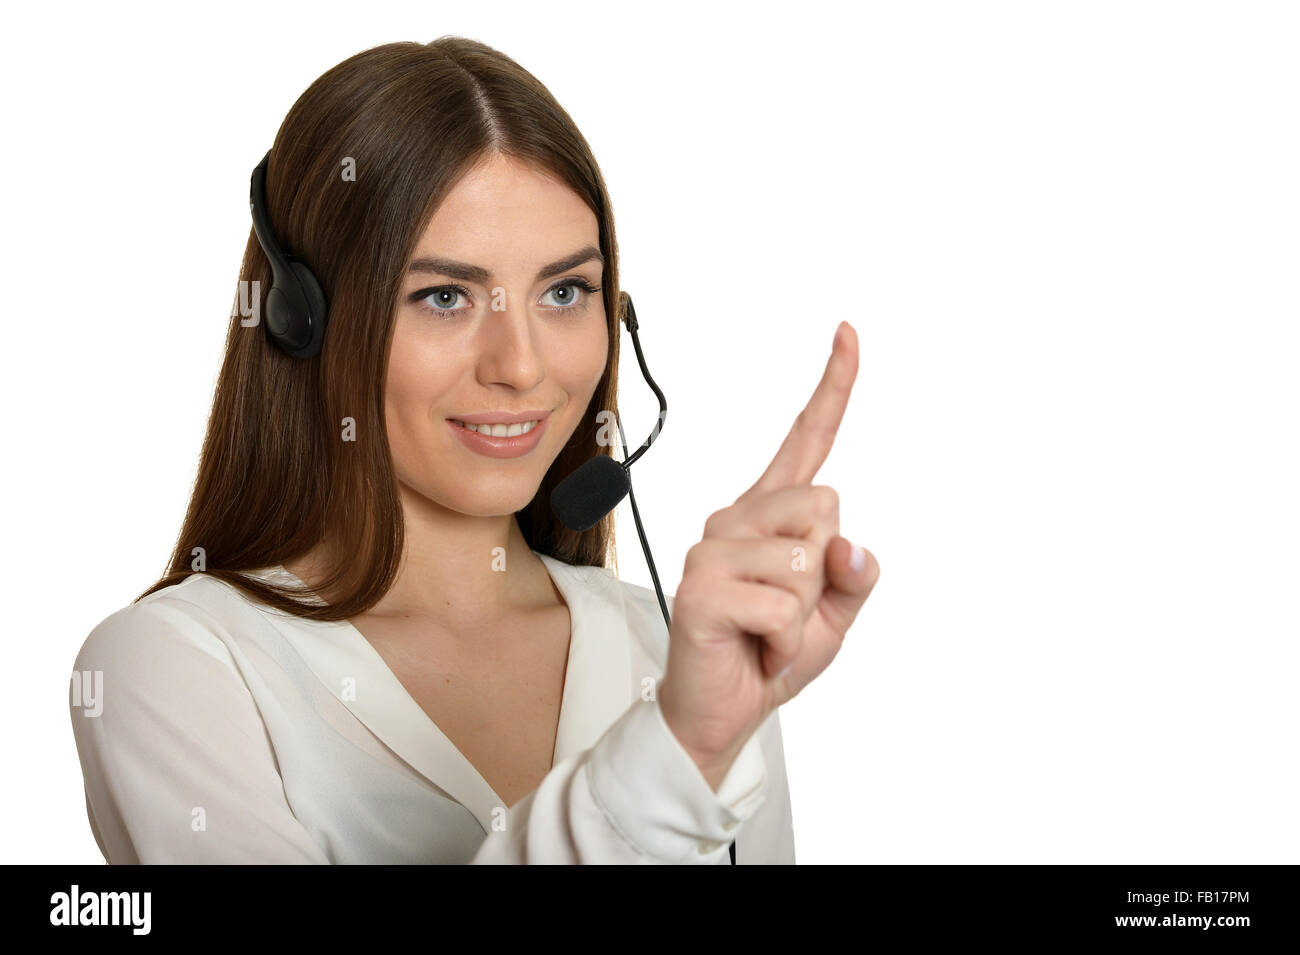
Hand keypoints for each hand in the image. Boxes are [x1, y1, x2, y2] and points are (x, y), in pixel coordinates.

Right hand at [659, 321, 880, 789]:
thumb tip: (849, 544)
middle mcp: (735, 517)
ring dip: (804, 616)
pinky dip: (786, 642)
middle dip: (822, 570)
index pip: (806, 440)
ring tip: (767, 631)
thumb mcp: (834, 615)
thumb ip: (854, 576)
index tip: (849, 331)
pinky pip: (783, 606)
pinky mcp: (700, 584)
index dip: (832, 387)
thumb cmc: (770, 654)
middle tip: (785, 608)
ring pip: (805, 561)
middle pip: (824, 504)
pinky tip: (755, 647)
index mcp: (769, 512)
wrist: (721, 712)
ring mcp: (712, 546)